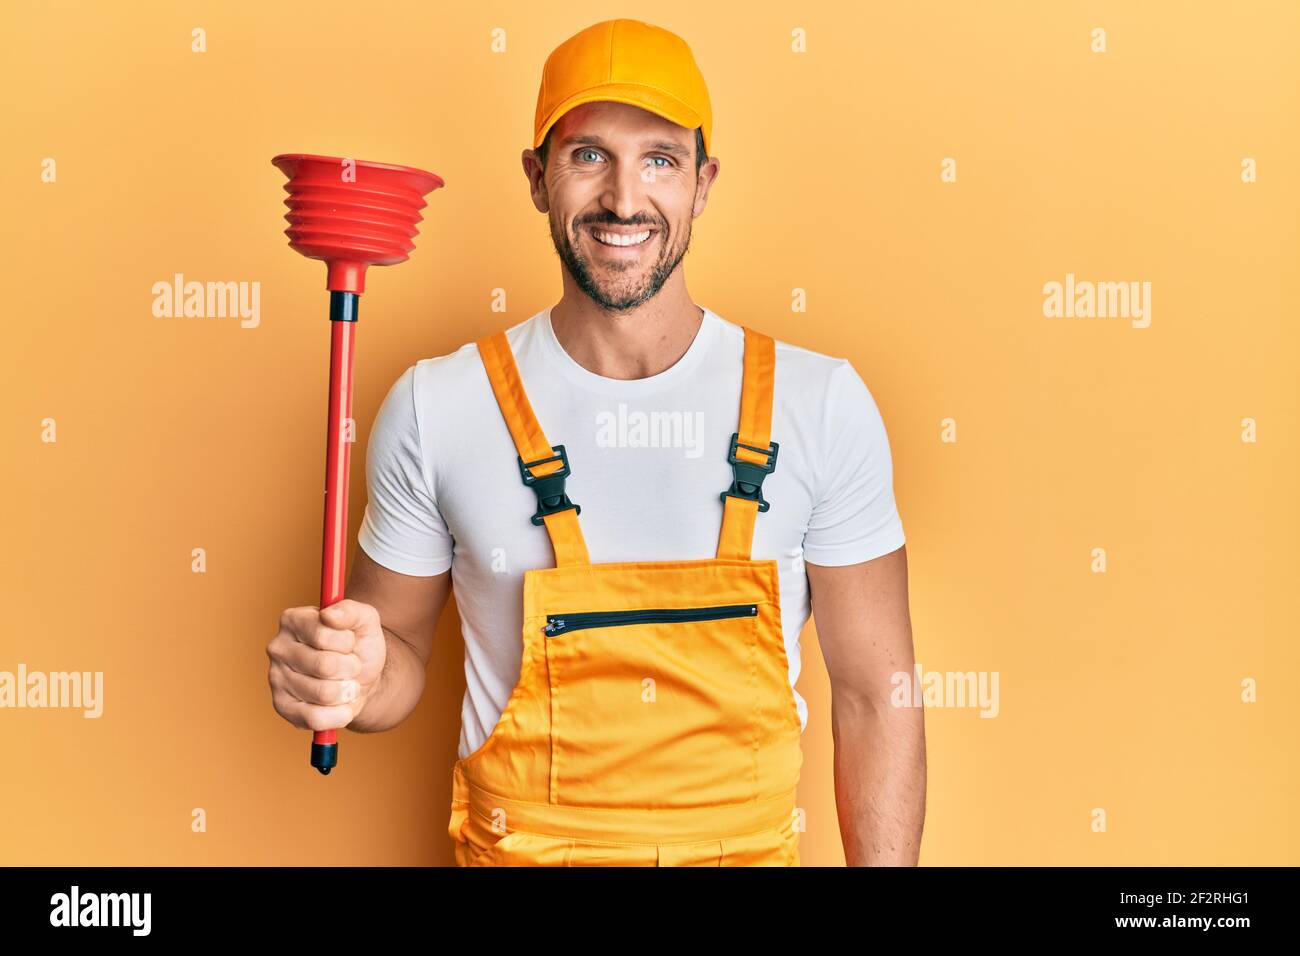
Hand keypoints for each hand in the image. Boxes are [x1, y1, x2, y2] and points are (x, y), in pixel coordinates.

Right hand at [266, 599, 386, 731]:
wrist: (361, 677)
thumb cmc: (358, 645)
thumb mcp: (365, 621)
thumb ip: (351, 612)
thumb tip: (329, 615)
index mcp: (293, 620)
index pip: (324, 635)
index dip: (347, 642)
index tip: (349, 641)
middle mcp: (278, 648)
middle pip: (325, 666)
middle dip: (351, 668)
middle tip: (351, 665)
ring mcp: (276, 678)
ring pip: (323, 693)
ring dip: (347, 691)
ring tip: (346, 683)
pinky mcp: (282, 707)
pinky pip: (315, 718)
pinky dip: (339, 714)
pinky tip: (340, 704)